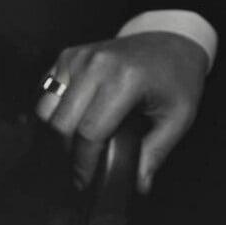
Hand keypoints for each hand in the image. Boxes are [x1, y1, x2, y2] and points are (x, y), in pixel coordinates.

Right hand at [33, 31, 207, 195]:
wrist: (173, 39)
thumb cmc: (178, 77)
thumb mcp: (179, 116)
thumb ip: (156, 152)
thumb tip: (139, 185)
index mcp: (125, 79)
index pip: (89, 132)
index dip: (84, 164)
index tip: (85, 182)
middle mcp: (97, 64)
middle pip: (61, 124)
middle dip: (68, 154)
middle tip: (82, 169)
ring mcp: (79, 57)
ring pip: (46, 110)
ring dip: (57, 134)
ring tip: (78, 147)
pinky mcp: (69, 55)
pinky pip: (46, 92)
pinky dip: (53, 112)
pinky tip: (74, 122)